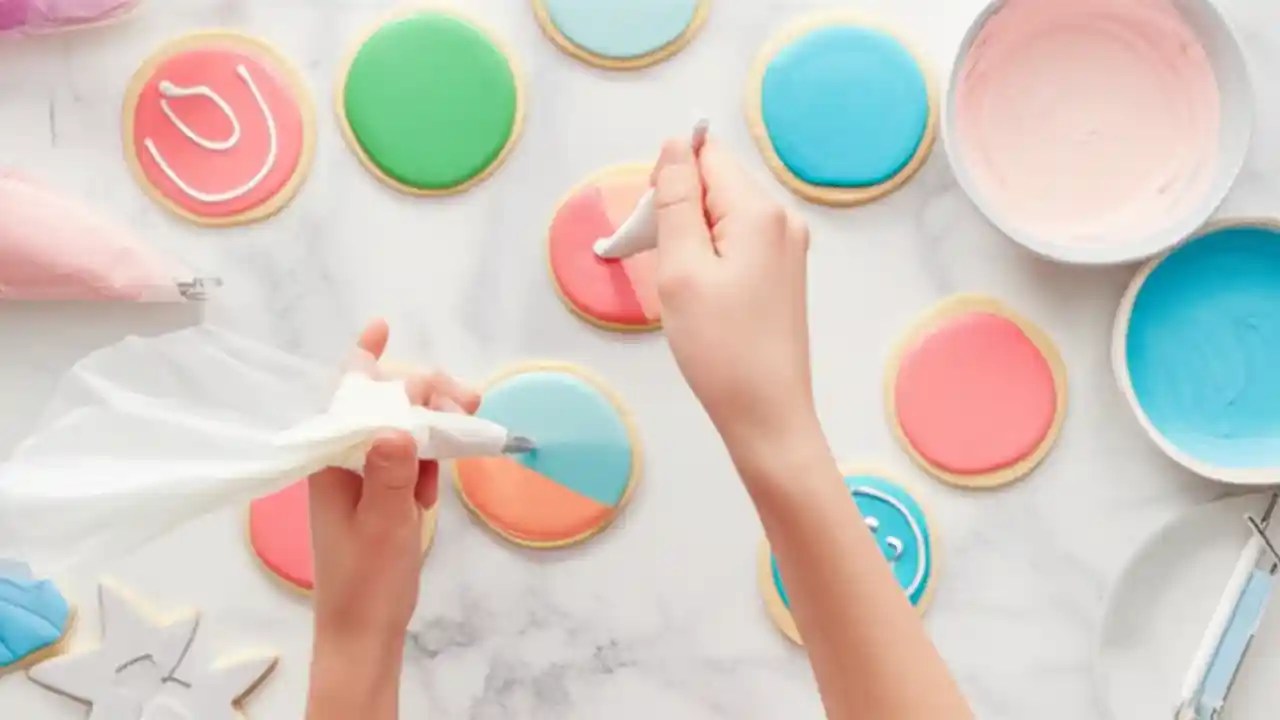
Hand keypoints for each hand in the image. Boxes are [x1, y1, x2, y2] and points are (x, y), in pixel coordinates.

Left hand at [308, 320, 478, 668]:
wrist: (364, 630)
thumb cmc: (365, 580)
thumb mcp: (382, 525)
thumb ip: (389, 475)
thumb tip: (397, 426)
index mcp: (331, 462)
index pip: (344, 396)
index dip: (363, 359)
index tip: (382, 327)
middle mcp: (343, 461)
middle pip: (383, 406)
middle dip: (424, 394)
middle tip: (466, 402)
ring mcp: (363, 477)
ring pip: (402, 429)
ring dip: (433, 425)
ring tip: (466, 427)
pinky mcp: (382, 494)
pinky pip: (409, 459)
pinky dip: (430, 459)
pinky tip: (438, 482)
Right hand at [652, 140, 818, 470]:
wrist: (767, 414)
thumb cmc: (720, 349)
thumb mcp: (681, 269)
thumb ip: (675, 200)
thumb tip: (675, 146)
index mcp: (759, 211)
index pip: (706, 155)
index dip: (669, 179)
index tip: (653, 227)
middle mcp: (782, 220)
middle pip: (716, 182)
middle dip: (678, 209)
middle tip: (660, 262)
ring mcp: (787, 248)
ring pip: (724, 214)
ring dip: (691, 236)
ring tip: (679, 284)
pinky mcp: (782, 274)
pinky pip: (737, 242)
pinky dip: (710, 256)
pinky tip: (699, 294)